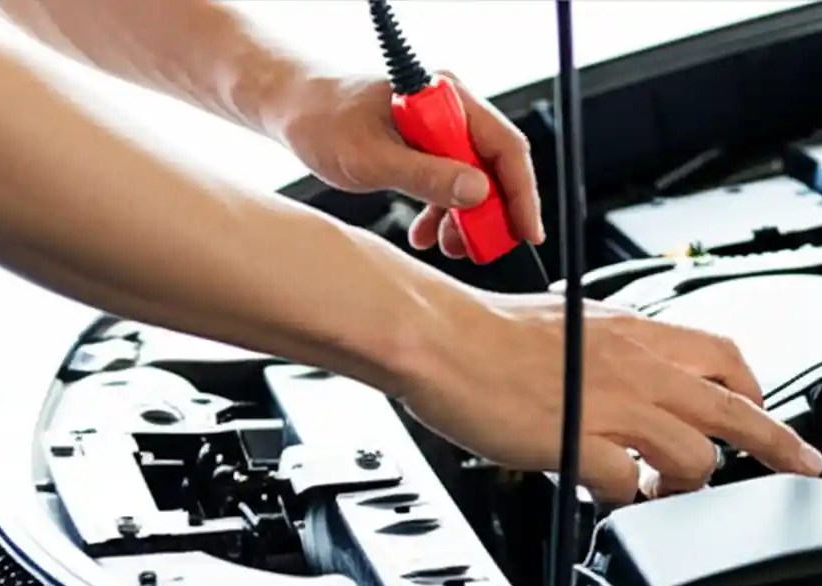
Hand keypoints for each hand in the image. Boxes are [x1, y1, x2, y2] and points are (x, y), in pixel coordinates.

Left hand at [281, 72, 543, 258]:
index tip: (527, 232)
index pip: (505, 146)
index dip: (521, 193)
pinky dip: (443, 214)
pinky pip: (450, 185)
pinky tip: (427, 234)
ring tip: (450, 246)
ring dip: (466, 220)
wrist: (294, 111)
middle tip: (481, 250)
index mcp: (445, 99)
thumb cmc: (324, 120)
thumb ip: (426, 176)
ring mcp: (439, 130)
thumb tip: (478, 193)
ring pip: (474, 182)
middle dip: (491, 214)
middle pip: (495, 167)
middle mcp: (450, 111)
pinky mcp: (426, 148)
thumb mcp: (372, 158)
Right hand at [397, 291, 821, 504]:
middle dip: (778, 442)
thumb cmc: (489, 333)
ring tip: (662, 488)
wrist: (442, 338)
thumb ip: (610, 353)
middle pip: (732, 407)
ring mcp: (613, 406)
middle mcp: (636, 365)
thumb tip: (629, 381)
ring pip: (694, 454)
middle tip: (802, 462)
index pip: (721, 352)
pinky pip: (629, 484)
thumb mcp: (569, 323)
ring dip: (688, 480)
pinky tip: (606, 491)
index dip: (752, 387)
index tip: (763, 406)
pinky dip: (625, 496)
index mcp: (634, 331)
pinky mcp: (581, 443)